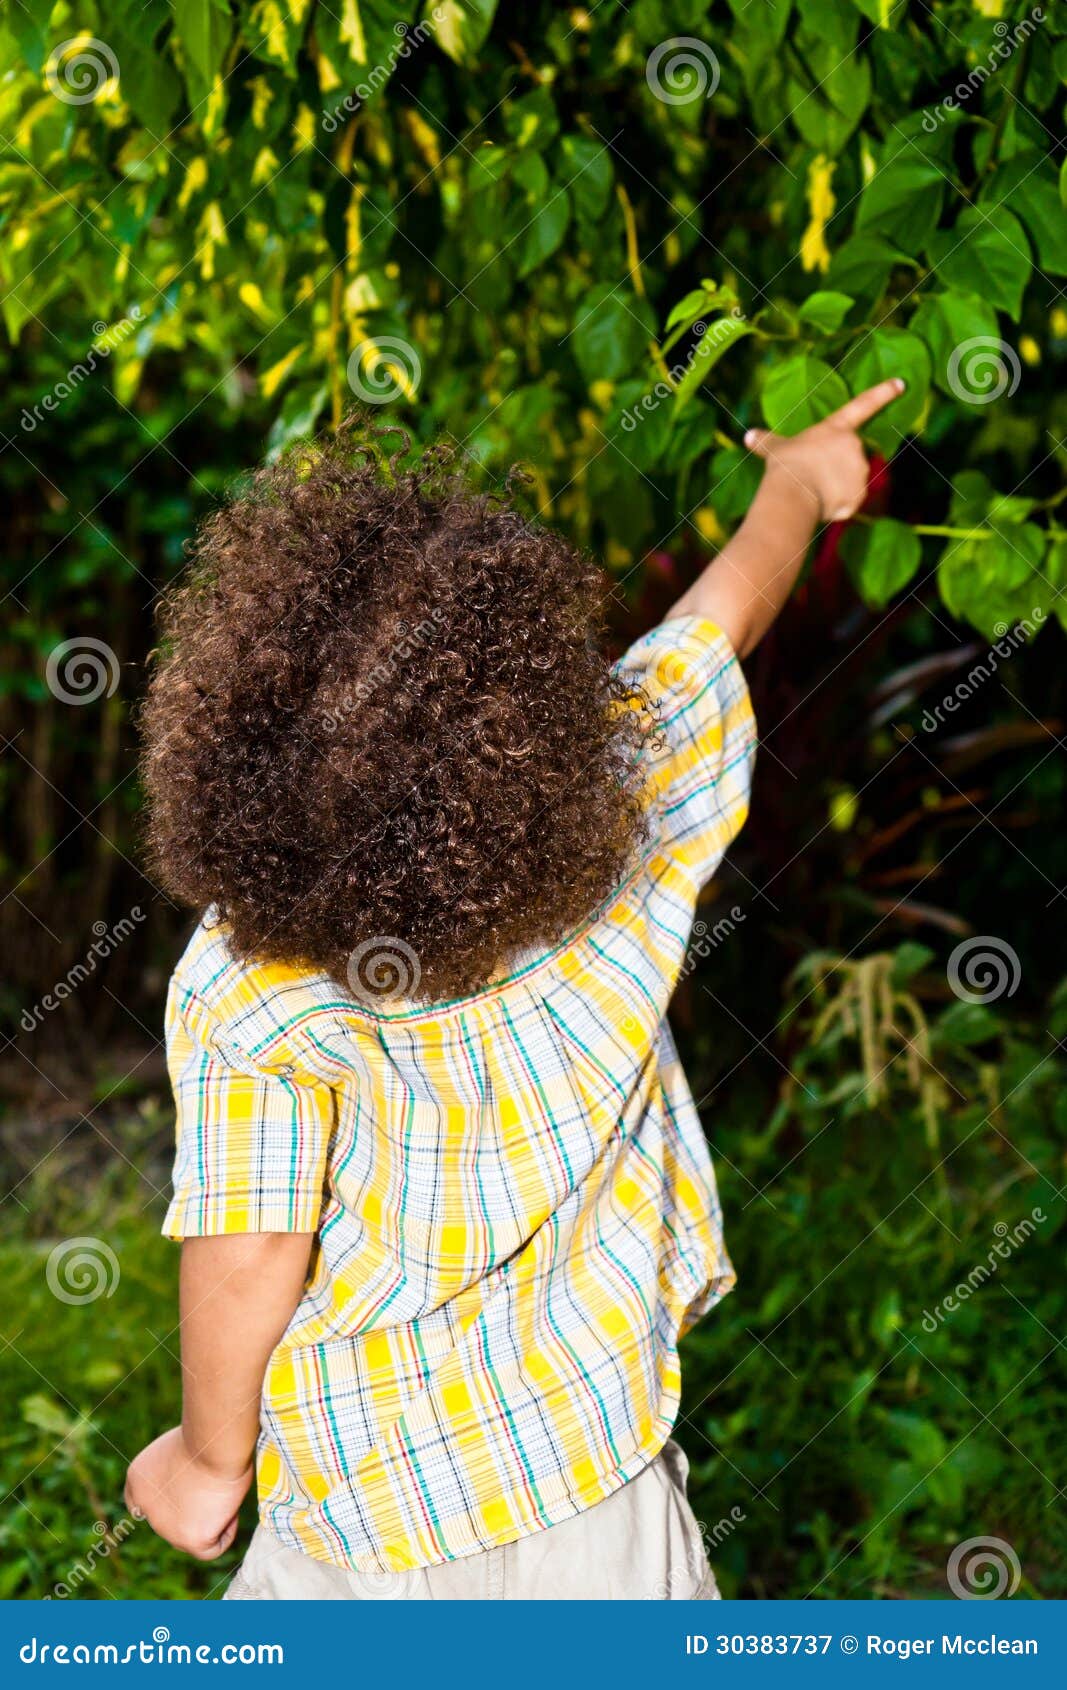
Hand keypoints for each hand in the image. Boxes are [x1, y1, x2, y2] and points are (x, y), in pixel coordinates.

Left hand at [124, 1426, 252, 1559]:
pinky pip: (211, 1549)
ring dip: (211, 1520)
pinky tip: (231, 1511)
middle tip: (216, 1488)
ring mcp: (163, 1527)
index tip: (186, 1495)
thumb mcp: (182, 1449)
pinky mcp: (189, 1540)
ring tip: (225, 1493)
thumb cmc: (208, 1435)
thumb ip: (178, 1473)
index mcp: (138, 1477)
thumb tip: (194, 1495)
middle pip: (170, 1524)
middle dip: (193, 1512)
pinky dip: (225, 1533)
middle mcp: (144, 1506)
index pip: (139, 1503)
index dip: (164, 1503)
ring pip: (191, 1537)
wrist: (214, 1443)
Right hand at [743, 378, 904, 524]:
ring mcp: (860, 472)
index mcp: (837, 428)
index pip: (863, 405)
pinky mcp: (860, 496)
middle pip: (848, 457)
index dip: (883, 392)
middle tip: (811, 476)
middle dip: (834, 467)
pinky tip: (820, 507)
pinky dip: (837, 507)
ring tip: (812, 492)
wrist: (794, 494)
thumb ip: (765, 441)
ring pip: (849, 481)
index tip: (900, 383)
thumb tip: (748, 436)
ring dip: (835, 487)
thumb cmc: (785, 466)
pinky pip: (849, 503)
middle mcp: (855, 447)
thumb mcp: (773, 449)